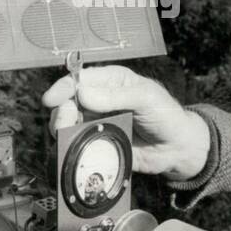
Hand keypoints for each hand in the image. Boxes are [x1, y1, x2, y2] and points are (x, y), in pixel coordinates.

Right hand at [41, 64, 211, 180]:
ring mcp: (98, 123)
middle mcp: (100, 101)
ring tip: (66, 137)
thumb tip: (83, 95)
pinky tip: (74, 151)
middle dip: (61, 112)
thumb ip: (116, 97)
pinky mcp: (99, 144)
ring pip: (68, 125)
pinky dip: (73, 148)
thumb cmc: (166, 115)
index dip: (63, 88)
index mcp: (110, 81)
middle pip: (67, 103)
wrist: (178, 148)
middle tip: (62, 123)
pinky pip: (79, 145)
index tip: (52, 99)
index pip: (79, 80)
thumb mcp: (145, 99)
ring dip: (63, 131)